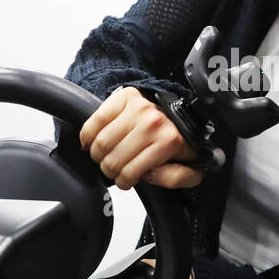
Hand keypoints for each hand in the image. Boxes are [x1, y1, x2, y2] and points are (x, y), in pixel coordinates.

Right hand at [78, 86, 204, 190]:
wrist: (178, 110)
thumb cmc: (180, 138)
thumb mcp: (190, 167)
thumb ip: (174, 178)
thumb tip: (147, 175)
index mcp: (168, 142)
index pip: (129, 173)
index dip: (123, 182)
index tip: (125, 180)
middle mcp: (152, 122)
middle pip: (112, 160)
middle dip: (109, 170)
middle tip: (114, 168)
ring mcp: (137, 108)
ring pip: (101, 142)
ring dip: (97, 154)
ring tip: (106, 155)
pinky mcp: (124, 97)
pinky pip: (95, 120)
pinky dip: (88, 135)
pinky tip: (93, 141)